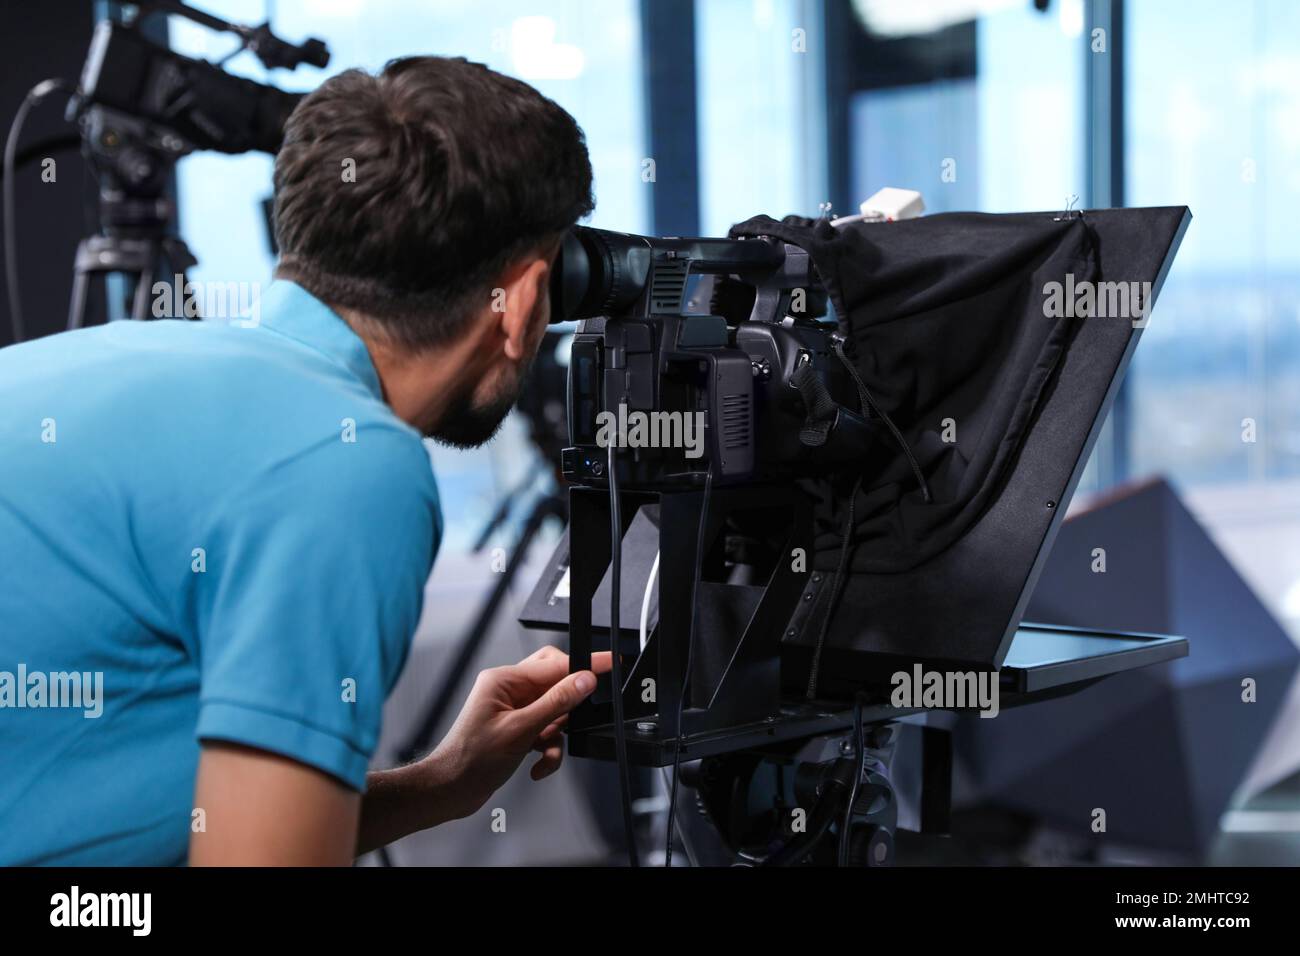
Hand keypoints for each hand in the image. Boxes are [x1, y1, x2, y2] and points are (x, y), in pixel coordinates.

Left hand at [429, 646, 610, 819]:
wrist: (451, 790)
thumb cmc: (470, 759)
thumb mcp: (520, 730)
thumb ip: (556, 703)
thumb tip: (584, 681)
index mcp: (504, 680)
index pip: (554, 664)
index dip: (583, 664)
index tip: (609, 661)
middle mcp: (508, 691)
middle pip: (555, 684)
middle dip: (566, 706)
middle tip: (574, 717)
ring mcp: (513, 710)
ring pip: (554, 712)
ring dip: (555, 736)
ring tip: (543, 750)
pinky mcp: (518, 729)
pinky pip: (547, 731)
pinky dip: (548, 749)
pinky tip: (538, 764)